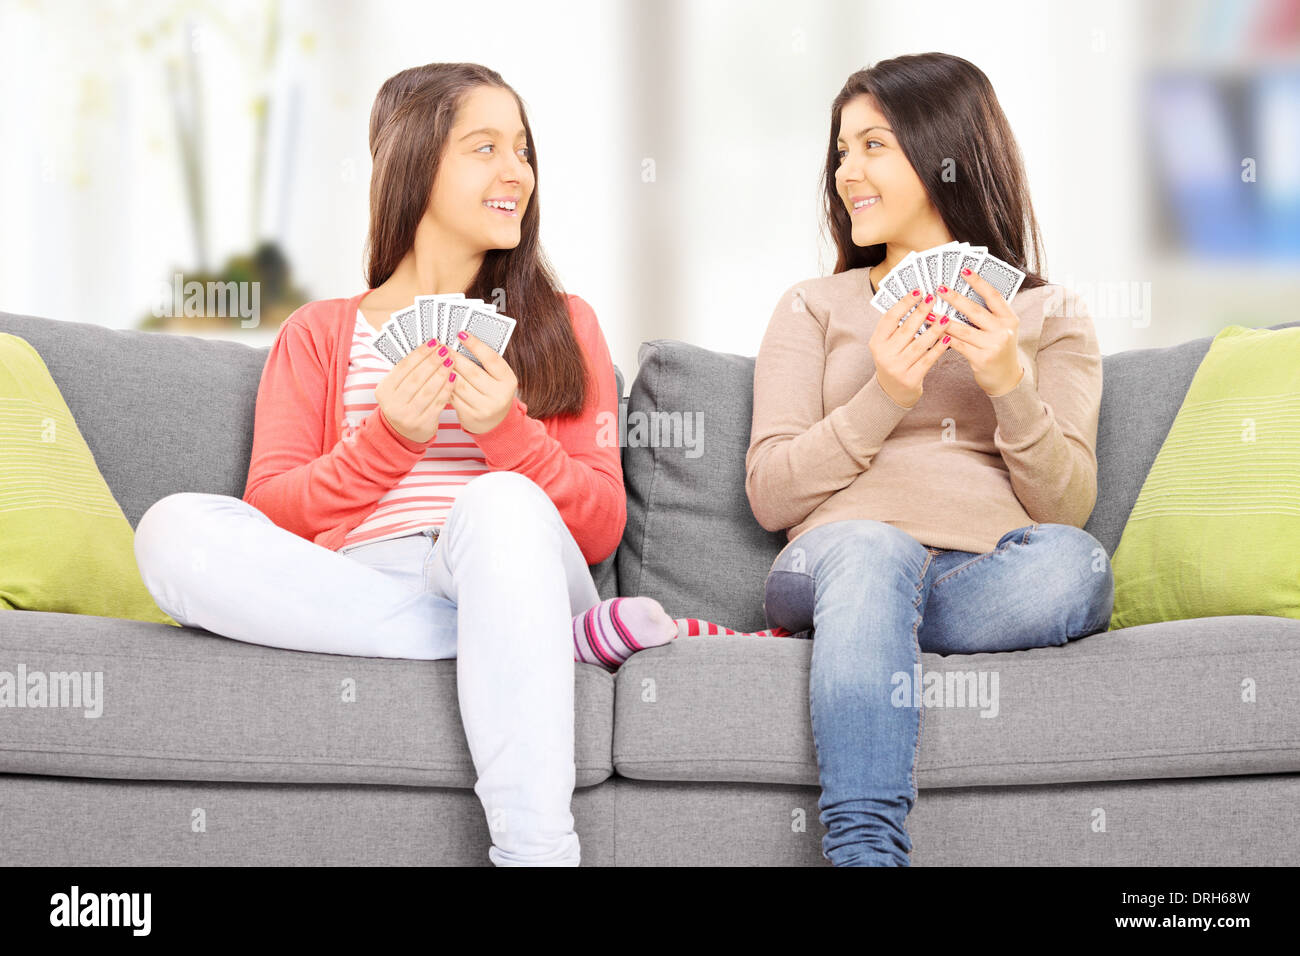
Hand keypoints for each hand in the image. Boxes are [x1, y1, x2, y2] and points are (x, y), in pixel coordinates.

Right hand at [375, 340, 454, 443]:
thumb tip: (430, 347)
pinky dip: (447, 389)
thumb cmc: (403, 403)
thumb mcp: (397, 388)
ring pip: (428, 390)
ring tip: (451, 361)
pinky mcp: (422, 424)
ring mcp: (407, 415)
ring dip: (441, 373)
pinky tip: (454, 378)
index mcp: (384, 390)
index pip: (403, 367)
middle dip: (432, 362)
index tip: (433, 342)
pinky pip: (438, 402)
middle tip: (445, 350)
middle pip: (416, 378)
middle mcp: (393, 404)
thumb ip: (408, 371)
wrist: (402, 433)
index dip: (420, 353)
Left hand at [447, 331, 518, 433]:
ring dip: (445, 370)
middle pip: (472, 372)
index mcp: (508, 381)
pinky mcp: (470, 416)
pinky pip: (452, 397)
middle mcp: (499, 395)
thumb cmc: (493, 392)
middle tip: (442, 346)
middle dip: (454, 357)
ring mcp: (485, 408)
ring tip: (436, 359)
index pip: (491, 358)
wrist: (495, 423)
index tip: (461, 333)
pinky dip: (443, 385)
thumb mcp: (497, 378)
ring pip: (458, 384)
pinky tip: (437, 376)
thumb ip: (484, 363)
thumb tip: (461, 342)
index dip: (476, 345)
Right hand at [868, 287, 950, 407]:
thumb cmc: (893, 360)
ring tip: (946, 317)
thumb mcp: (887, 345)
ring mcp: (897, 368)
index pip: (890, 318)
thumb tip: (918, 302)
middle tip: (934, 298)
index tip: (918, 291)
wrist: (891, 392)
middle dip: (921, 312)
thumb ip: (897, 328)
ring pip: (919, 344)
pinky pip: (928, 360)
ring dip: (934, 329)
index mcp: (876, 342)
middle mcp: (884, 355)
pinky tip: (948, 338)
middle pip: (906, 329)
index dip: (904, 303)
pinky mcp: (910, 379)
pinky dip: (939, 348)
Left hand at [934, 270, 1023, 397]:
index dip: (979, 282)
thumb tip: (960, 296)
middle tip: (939, 289)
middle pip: (975, 311)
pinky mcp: (981, 359)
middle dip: (955, 299)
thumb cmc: (998, 348)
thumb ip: (987, 315)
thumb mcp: (1000, 329)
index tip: (964, 270)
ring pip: (963, 329)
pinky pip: (957, 344)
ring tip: (928, 312)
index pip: (994, 296)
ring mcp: (993, 345)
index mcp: (1009, 318)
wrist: (1006, 378)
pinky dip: (943, 337)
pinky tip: (931, 332)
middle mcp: (1004, 330)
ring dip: (942, 320)